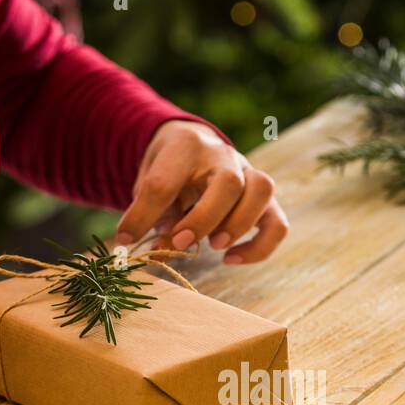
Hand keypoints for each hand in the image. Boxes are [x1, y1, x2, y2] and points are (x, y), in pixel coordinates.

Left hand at [115, 120, 288, 264]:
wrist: (192, 147)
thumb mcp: (150, 185)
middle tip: (181, 242)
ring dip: (239, 225)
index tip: (126, 239)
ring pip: (261, 192)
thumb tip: (164, 250)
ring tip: (215, 247)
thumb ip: (154, 214)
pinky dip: (259, 246)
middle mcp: (223, 154)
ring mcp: (249, 174)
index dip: (143, 216)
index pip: (165, 182)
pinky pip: (277, 223)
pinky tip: (231, 259)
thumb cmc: (167, 171)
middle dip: (204, 219)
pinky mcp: (265, 199)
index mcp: (186, 145)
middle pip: (228, 182)